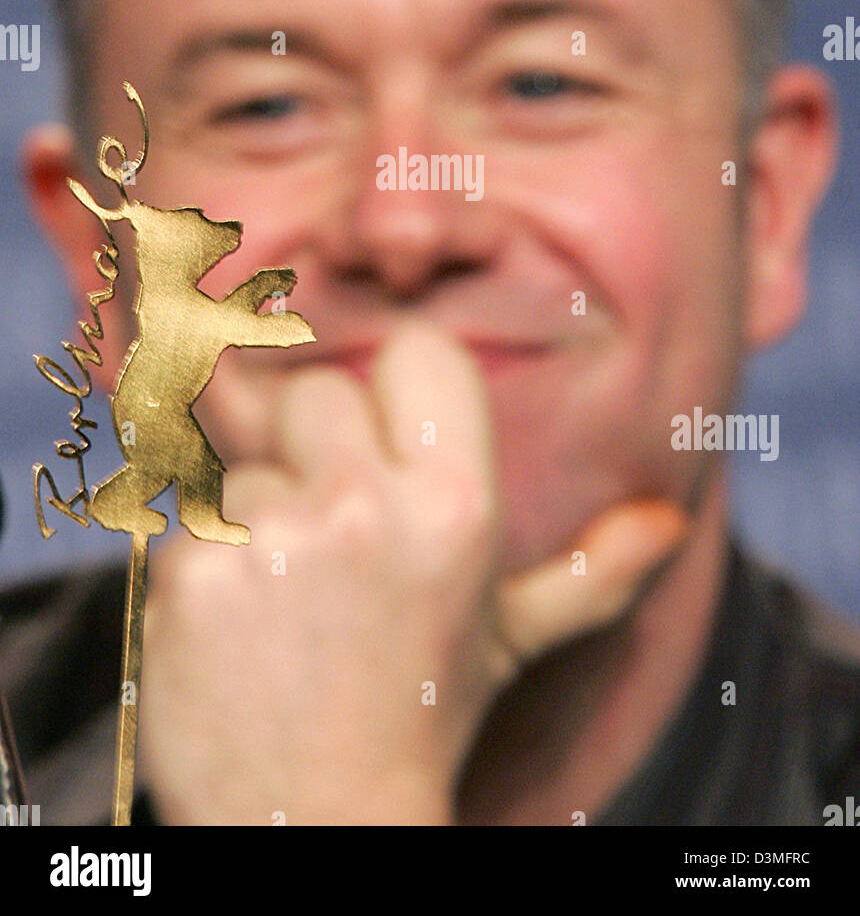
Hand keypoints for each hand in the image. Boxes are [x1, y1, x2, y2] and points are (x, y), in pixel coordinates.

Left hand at [139, 321, 685, 824]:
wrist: (316, 825)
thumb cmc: (418, 717)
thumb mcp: (508, 641)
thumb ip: (592, 574)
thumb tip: (669, 522)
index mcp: (458, 507)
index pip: (418, 352)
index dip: (394, 388)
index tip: (386, 436)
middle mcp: (368, 507)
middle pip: (315, 394)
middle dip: (314, 451)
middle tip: (330, 533)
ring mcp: (276, 537)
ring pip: (247, 460)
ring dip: (256, 516)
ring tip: (287, 596)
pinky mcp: (196, 571)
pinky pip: (190, 515)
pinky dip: (205, 560)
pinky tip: (236, 621)